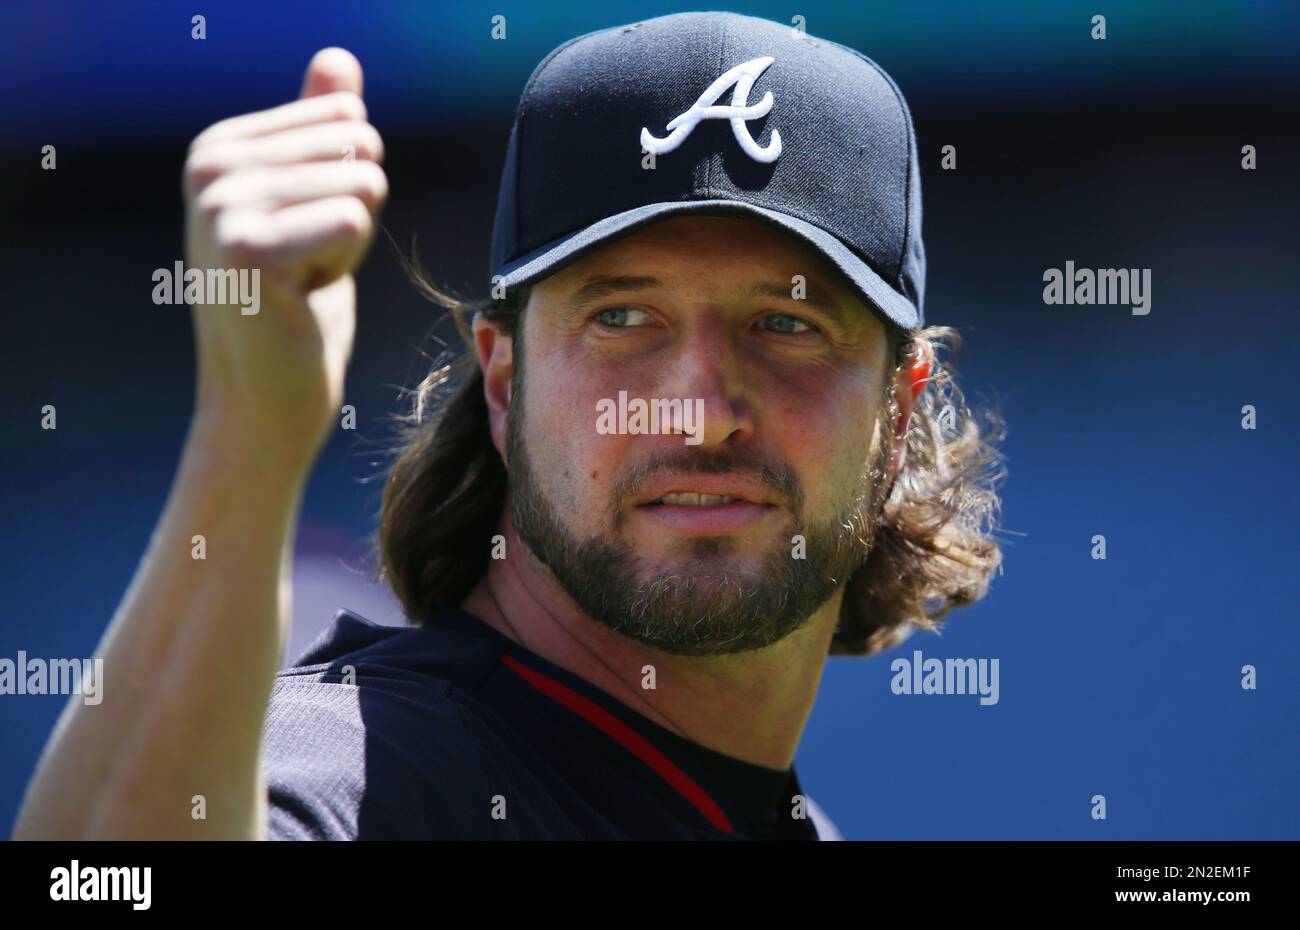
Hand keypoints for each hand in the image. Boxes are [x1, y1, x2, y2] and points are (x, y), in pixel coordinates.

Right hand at [182, 47, 387, 467]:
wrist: (267, 400)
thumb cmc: (297, 307)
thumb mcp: (313, 205)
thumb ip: (320, 130)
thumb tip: (339, 61)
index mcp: (220, 145)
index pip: (347, 121)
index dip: (347, 188)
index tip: (303, 238)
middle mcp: (209, 165)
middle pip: (358, 148)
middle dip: (355, 215)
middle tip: (306, 265)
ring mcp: (219, 204)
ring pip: (361, 185)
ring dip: (350, 246)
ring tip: (301, 282)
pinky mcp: (244, 247)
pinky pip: (352, 220)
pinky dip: (345, 266)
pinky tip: (301, 297)